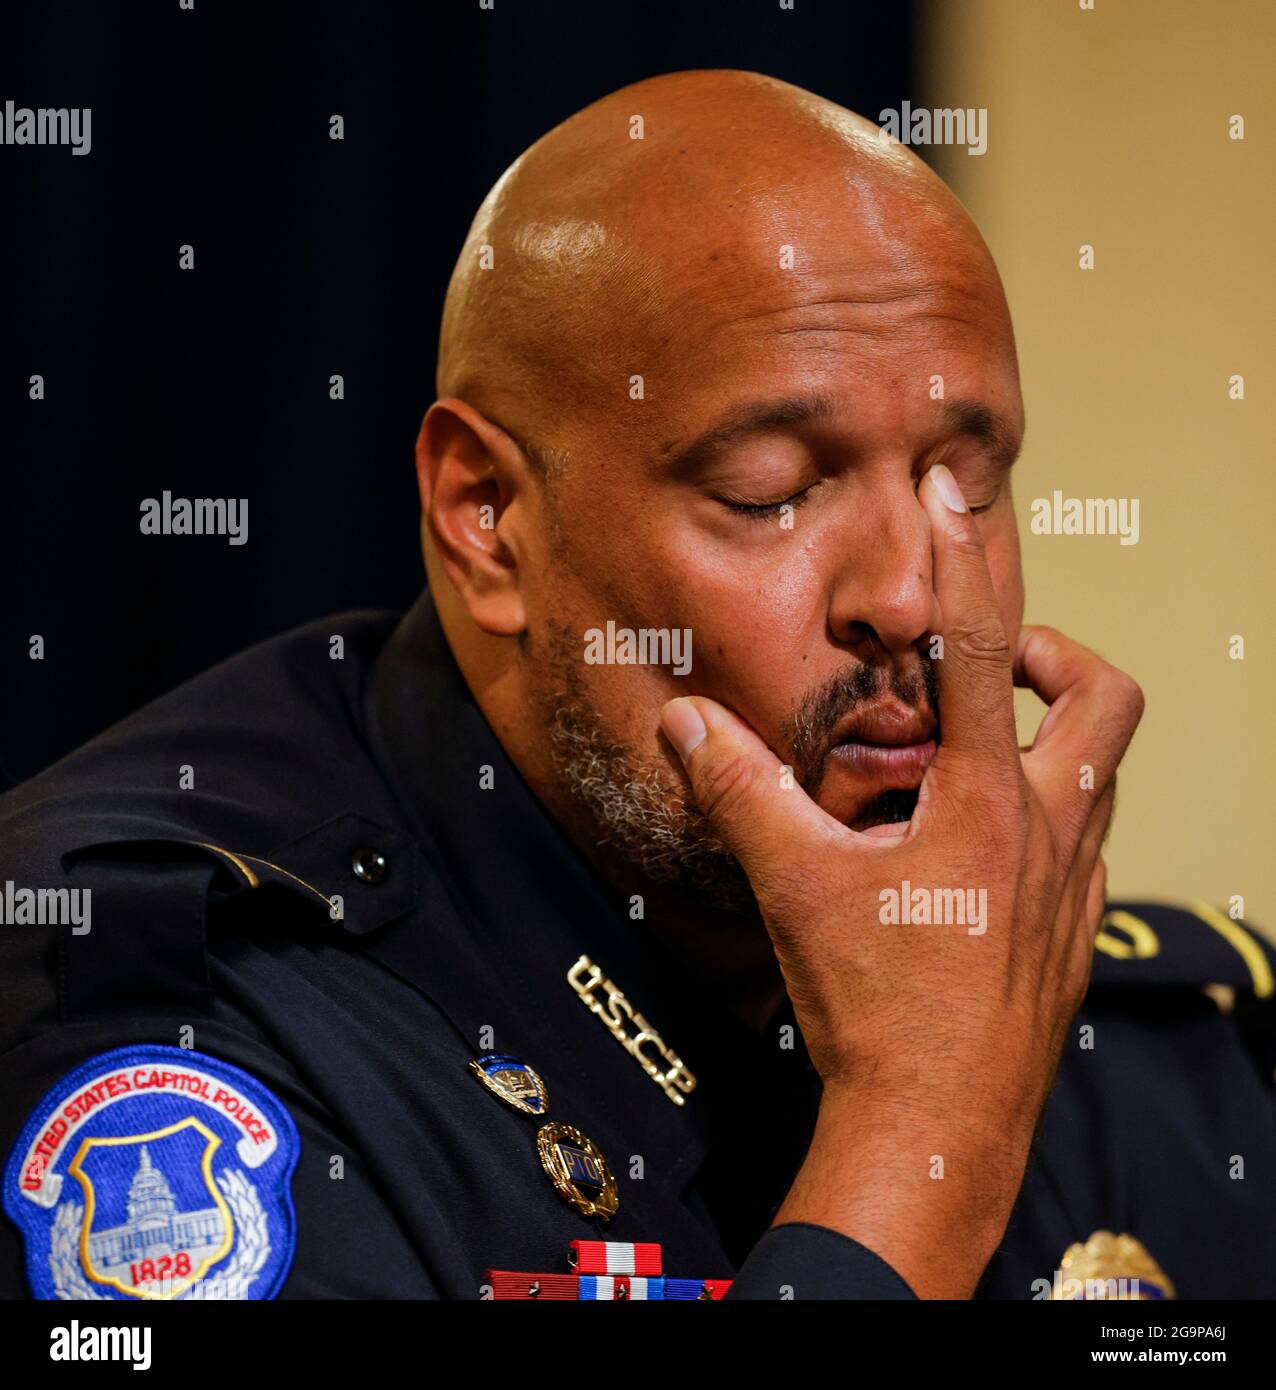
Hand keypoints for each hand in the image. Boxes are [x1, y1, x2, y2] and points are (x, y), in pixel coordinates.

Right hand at [658, 464, 1143, 1294]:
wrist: (937, 1126)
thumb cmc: (875, 1005)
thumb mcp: (793, 883)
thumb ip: (739, 790)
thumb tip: (685, 724)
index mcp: (983, 804)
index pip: (983, 654)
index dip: (967, 566)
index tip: (956, 498)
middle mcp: (1046, 833)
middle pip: (1105, 701)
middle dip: (1059, 658)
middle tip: (997, 667)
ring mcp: (1071, 889)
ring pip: (1103, 776)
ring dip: (1053, 741)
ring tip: (976, 752)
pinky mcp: (1073, 937)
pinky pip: (1086, 848)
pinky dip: (1048, 818)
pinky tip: (982, 852)